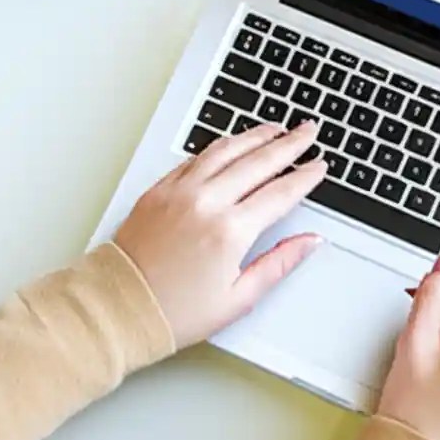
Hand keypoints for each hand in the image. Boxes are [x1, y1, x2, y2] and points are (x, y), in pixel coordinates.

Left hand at [115, 122, 327, 348]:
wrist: (120, 307)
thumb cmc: (175, 311)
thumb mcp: (239, 297)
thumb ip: (279, 263)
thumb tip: (309, 242)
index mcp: (230, 231)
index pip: (281, 192)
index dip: (305, 176)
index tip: (319, 165)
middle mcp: (205, 202)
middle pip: (258, 161)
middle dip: (289, 144)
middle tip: (308, 132)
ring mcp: (179, 191)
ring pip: (226, 150)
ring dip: (255, 136)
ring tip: (275, 128)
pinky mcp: (159, 190)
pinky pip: (195, 158)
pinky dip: (219, 146)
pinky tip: (232, 144)